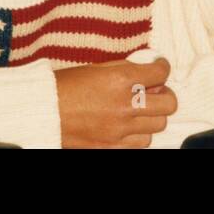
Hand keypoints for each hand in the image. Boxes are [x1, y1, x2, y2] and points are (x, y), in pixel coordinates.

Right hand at [54, 57, 177, 147]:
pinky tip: (129, 124)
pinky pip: (141, 143)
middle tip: (155, 90)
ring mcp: (121, 130)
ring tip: (140, 109)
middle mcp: (125, 105)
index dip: (162, 68)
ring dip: (152, 115)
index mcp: (120, 80)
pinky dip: (139, 133)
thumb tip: (146, 69)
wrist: (44, 110)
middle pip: (169, 104)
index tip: (159, 68)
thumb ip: (124, 68)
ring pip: (158, 125)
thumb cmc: (65, 85)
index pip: (161, 74)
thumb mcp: (96, 67)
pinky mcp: (113, 147)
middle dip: (165, 94)